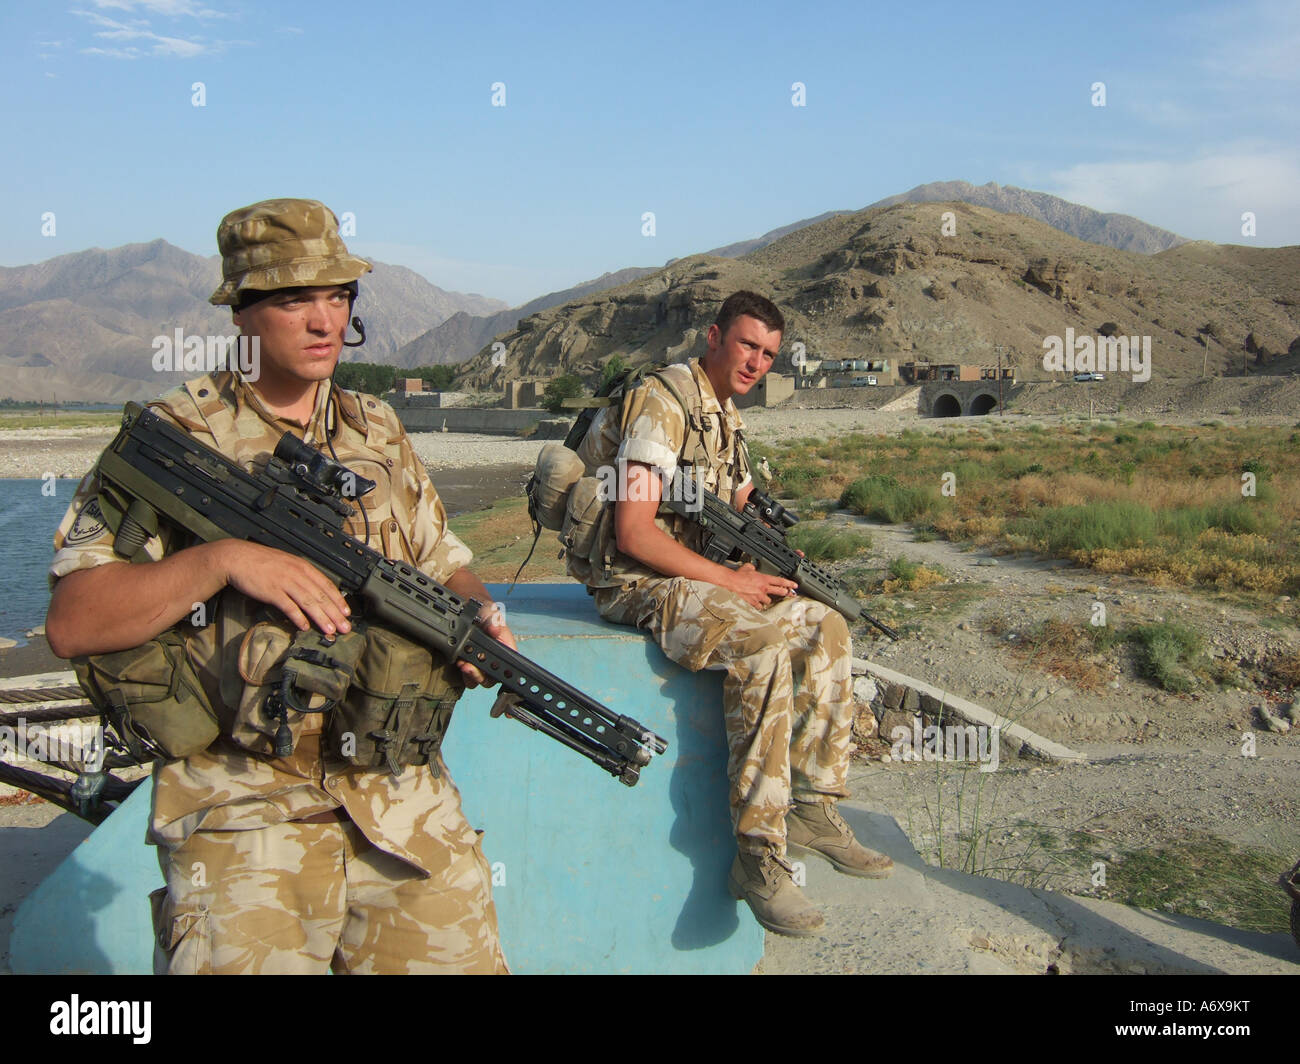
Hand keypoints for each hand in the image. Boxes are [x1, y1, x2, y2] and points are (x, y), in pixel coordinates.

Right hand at [218, 541, 351, 635]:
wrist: (237, 558)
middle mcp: (297, 574)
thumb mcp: (287, 563)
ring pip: (308, 602)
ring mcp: (285, 582)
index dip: (338, 600)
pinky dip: (298, 617)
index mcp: (303, 566)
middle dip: (335, 613)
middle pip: (321, 596)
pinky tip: (305, 627)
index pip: (327, 585)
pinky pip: (288, 606)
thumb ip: (301, 575)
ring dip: (321, 618)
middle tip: (345, 628)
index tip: (347, 613)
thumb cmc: (262, 562)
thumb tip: (315, 590)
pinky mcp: (271, 591)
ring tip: (330, 630)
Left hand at [459, 601, 518, 687]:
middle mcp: (494, 658)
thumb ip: (492, 619)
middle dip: (481, 675)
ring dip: (471, 675)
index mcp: (505, 646)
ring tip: (462, 664)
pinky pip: (468, 676)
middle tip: (469, 666)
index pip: (509, 665)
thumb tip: (495, 630)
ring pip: (480, 679)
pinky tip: (458, 662)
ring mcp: (481, 663)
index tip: (490, 667)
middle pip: (493, 677)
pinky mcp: (468, 664)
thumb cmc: (482, 611)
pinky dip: (463, 672)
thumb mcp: (488, 611)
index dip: (503, 671)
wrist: (466, 609)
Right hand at [727, 563, 797, 610]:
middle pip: (780, 592)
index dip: (789, 583)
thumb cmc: (740, 575)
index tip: (795, 585)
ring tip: (767, 598)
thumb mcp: (749, 567)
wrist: (732, 582)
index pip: (780, 581)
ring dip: (768, 600)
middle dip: (786, 593)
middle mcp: (764, 588)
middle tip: (789, 593)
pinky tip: (759, 605)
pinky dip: (759, 606)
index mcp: (764, 579)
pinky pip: (759, 606)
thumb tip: (753, 568)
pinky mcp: (753, 601)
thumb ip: (753, 568)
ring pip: (769, 601)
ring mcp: (759, 596)